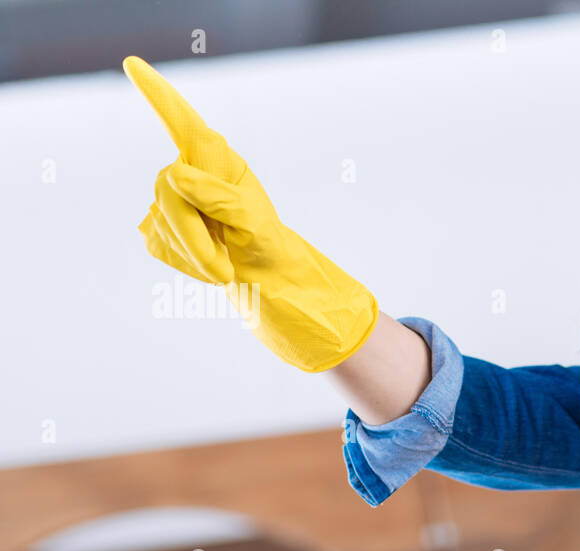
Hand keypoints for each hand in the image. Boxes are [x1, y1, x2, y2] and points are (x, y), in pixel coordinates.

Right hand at [123, 55, 377, 372]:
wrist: (263, 276)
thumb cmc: (266, 245)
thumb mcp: (254, 223)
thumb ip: (219, 198)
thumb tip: (176, 175)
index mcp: (216, 157)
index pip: (181, 121)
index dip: (158, 95)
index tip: (133, 65)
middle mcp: (188, 168)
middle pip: (170, 192)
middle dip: (195, 238)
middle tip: (224, 271)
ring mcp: (168, 196)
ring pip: (161, 223)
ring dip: (194, 256)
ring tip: (224, 267)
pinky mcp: (157, 224)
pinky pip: (157, 243)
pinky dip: (183, 262)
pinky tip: (206, 265)